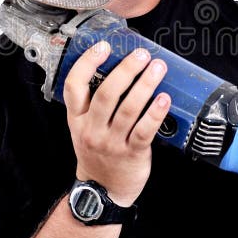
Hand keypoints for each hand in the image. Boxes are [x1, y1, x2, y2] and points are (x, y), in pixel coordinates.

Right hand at [62, 41, 170, 205]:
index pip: (73, 86)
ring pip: (128, 109)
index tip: (102, 47)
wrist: (102, 191)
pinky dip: (155, 113)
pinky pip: (144, 130)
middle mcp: (92, 129)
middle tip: (141, 55)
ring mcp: (111, 142)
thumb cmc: (97, 153)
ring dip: (145, 85)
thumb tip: (119, 69)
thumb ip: (93, 104)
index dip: (87, 63)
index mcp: (77, 119)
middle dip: (126, 70)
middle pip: (106, 94)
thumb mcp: (84, 128)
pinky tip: (164, 99)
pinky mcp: (131, 153)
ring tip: (157, 68)